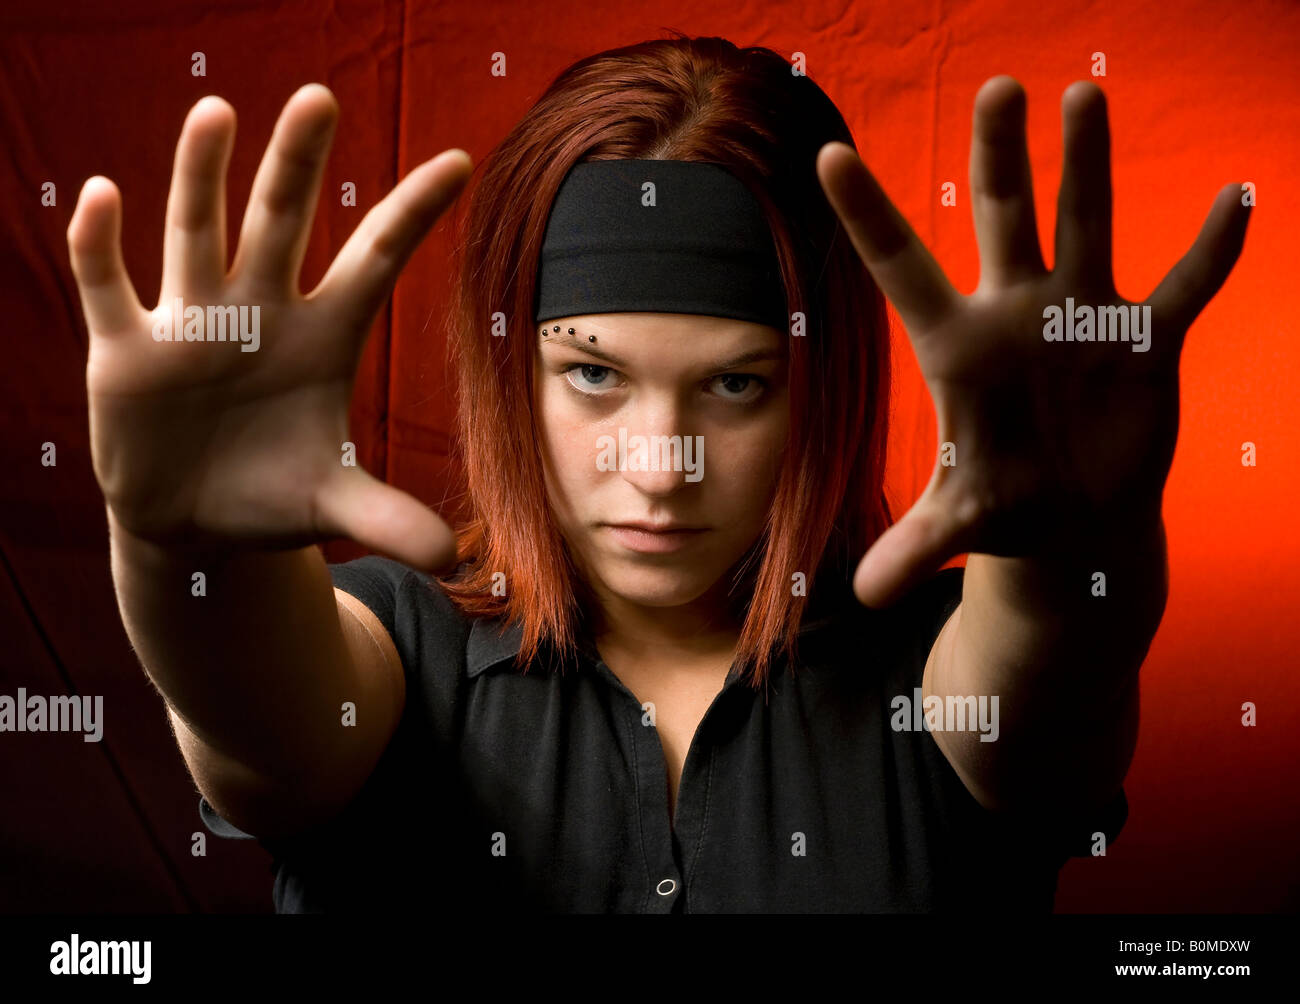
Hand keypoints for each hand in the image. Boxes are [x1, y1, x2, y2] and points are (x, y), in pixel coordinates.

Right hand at [68, 84, 469, 570]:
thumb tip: (454, 559)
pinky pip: (109, 285)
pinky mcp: (125, 350)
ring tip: (217, 114)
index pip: (374, 260)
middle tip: (320, 99)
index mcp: (322, 337)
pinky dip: (101, 246)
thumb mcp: (332, 506)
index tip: (459, 162)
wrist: (194, 522)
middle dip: (295, 165)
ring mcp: (190, 323)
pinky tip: (103, 196)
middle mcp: (259, 312)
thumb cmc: (274, 495)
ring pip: (195, 232)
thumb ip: (387, 520)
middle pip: (280, 223)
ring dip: (199, 176)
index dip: (413, 213)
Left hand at [816, 76, 1249, 606]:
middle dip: (1003, 155)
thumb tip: (863, 592)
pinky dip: (1212, 248)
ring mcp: (1082, 318)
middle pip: (1005, 216)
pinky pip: (1185, 283)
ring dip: (1090, 165)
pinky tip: (1238, 199)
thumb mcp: (963, 524)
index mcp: (961, 348)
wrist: (1075, 520)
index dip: (870, 216)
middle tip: (999, 88)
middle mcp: (1018, 313)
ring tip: (1085, 96)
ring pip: (1088, 222)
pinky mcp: (1145, 340)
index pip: (904, 268)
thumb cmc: (1007, 511)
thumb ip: (917, 544)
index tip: (830, 153)